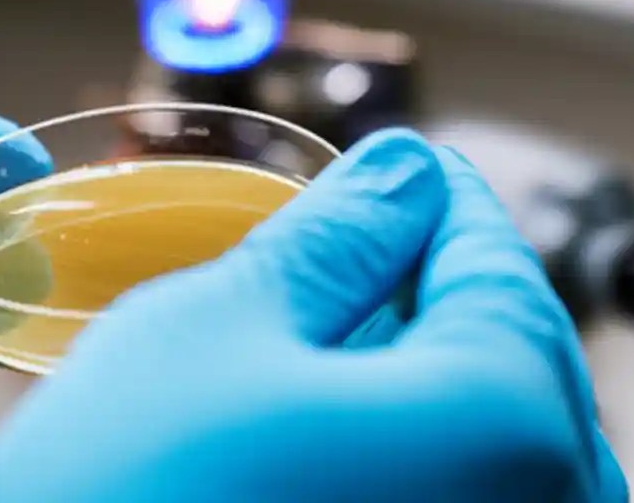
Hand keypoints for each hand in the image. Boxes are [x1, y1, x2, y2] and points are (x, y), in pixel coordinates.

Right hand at [0, 130, 627, 501]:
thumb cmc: (123, 501)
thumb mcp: (221, 328)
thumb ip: (338, 237)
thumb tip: (403, 174)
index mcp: (506, 420)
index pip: (499, 259)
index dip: (437, 194)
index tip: (402, 164)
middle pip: (510, 350)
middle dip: (430, 283)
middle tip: (355, 237)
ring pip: (493, 432)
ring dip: (421, 365)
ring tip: (333, 328)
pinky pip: (464, 495)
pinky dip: (413, 444)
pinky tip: (334, 422)